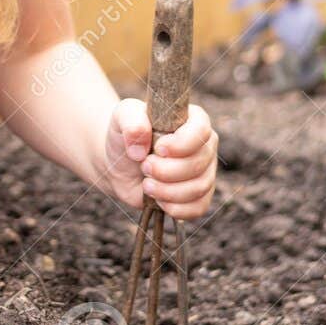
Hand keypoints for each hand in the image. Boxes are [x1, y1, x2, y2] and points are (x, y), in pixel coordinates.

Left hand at [100, 97, 218, 219]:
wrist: (120, 163)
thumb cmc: (127, 134)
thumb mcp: (123, 117)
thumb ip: (131, 122)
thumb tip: (140, 148)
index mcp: (193, 119)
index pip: (201, 131)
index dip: (181, 144)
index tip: (158, 149)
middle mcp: (204, 145)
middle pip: (198, 163)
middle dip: (166, 170)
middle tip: (144, 166)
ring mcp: (205, 171)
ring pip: (198, 188)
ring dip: (167, 190)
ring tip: (146, 184)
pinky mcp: (199, 196)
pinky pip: (198, 207)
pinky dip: (174, 207)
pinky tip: (157, 199)